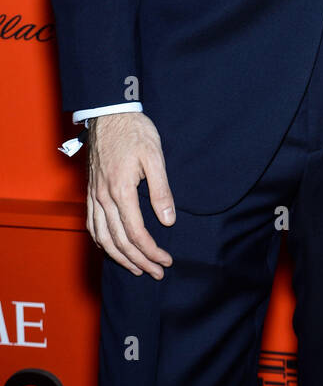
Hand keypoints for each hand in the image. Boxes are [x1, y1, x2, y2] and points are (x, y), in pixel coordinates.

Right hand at [87, 113, 174, 277]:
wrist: (108, 114)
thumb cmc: (135, 132)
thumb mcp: (155, 157)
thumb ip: (161, 190)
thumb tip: (168, 221)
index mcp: (121, 191)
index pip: (136, 233)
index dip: (152, 251)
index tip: (166, 261)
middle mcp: (103, 198)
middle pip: (119, 241)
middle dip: (139, 261)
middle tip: (156, 272)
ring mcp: (94, 195)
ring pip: (102, 238)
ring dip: (119, 257)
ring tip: (136, 268)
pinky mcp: (90, 192)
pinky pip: (91, 225)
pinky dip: (101, 242)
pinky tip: (110, 247)